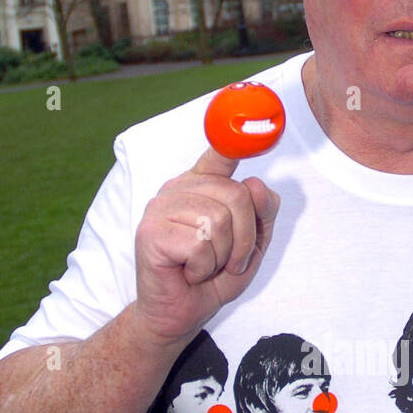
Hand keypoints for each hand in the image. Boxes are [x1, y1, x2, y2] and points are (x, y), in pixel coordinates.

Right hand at [134, 146, 279, 346]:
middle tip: (229, 261)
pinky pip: (201, 244)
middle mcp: (179, 188)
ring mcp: (160, 207)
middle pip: (237, 196)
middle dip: (245, 240)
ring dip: (223, 256)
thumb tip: (256, 184)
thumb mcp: (250, 245)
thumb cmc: (211, 277)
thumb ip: (261, 214)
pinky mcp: (150, 232)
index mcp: (202, 185)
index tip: (253, 98)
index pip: (222, 150)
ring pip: (219, 221)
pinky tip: (188, 271)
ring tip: (206, 266)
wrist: (178, 314)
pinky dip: (204, 268)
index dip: (236, 127)